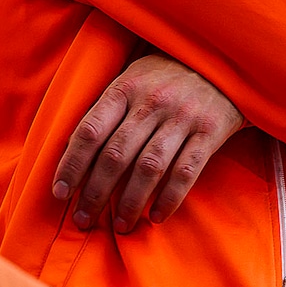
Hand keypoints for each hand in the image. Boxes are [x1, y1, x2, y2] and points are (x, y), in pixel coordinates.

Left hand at [52, 54, 244, 231]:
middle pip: (116, 155)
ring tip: (120, 225)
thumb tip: (73, 148)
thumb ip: (107, 108)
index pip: (90, 131)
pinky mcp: (211, 130)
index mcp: (126, 87)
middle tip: (84, 219)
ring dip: (130, 202)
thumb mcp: (134, 77)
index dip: (71, 165)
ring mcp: (183, 116)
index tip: (60, 193)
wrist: (225, 60)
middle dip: (95, 193)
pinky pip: (186, 171)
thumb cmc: (168, 75)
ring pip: (149, 167)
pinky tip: (157, 216)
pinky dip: (170, 198)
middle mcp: (153, 102)